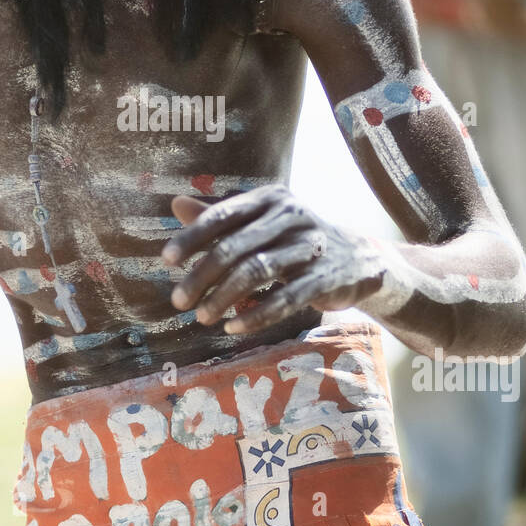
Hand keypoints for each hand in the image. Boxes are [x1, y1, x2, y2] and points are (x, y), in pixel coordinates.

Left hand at [160, 186, 385, 336]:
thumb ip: (220, 216)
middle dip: (202, 276)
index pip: (222, 216)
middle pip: (235, 247)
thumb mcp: (260, 223)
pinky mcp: (325, 278)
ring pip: (257, 272)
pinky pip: (284, 299)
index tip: (166, 260)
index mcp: (270, 199)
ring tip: (202, 317)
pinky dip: (256, 315)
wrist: (359, 259)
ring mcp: (310, 246)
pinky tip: (234, 326)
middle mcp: (291, 216)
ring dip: (224, 297)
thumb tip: (175, 204)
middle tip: (178, 301)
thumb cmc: (295, 240)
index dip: (191, 238)